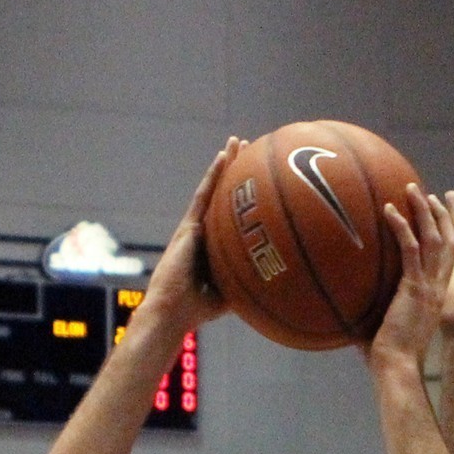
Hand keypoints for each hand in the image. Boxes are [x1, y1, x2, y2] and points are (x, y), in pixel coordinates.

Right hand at [140, 138, 242, 332]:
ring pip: (213, 188)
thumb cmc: (199, 309)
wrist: (173, 310)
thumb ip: (250, 281)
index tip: (257, 182)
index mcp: (213, 245)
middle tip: (250, 150)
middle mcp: (204, 231)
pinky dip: (214, 175)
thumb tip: (279, 281)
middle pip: (222, 195)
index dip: (242, 198)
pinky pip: (204, 195)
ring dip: (225, 165)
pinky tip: (224, 158)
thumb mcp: (234, 293)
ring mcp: (195, 226)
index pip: (230, 215)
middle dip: (235, 173)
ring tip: (237, 143)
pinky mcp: (189, 227)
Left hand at [366, 185, 453, 369]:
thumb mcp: (387, 324)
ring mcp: (428, 287)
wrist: (398, 367)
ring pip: (434, 240)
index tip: (434, 215)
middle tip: (426, 194)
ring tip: (412, 189)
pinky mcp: (415, 289)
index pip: (448, 259)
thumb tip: (348, 302)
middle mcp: (438, 288)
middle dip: (438, 216)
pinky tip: (388, 209)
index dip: (444, 234)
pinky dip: (401, 227)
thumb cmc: (390, 354)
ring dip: (423, 212)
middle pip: (447, 242)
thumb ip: (376, 308)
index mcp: (436, 296)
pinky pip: (410, 250)